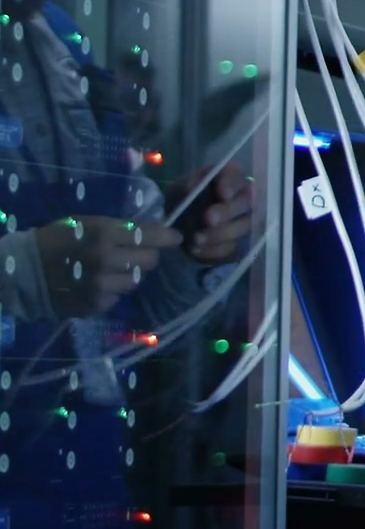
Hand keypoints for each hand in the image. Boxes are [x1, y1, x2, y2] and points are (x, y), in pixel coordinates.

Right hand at [36, 217, 184, 317]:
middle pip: (150, 261)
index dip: (167, 236)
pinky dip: (113, 291)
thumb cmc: (57, 239)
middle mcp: (107, 259)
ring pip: (136, 281)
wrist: (24, 271)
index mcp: (104, 233)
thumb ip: (120, 228)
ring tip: (111, 269)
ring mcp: (102, 285)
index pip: (150, 235)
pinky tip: (97, 284)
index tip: (175, 237)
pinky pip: (118, 297)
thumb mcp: (87, 223)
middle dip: (147, 255)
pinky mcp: (96, 305)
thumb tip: (157, 231)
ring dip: (129, 274)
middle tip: (135, 254)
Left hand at [168, 162, 254, 263]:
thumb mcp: (178, 189)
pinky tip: (196, 249)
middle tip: (208, 219)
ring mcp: (244, 222)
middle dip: (228, 211)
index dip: (234, 184)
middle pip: (248, 202)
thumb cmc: (183, 202)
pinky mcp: (238, 244)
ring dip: (220, 234)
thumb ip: (186, 186)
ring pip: (244, 227)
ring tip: (196, 239)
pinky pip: (233, 248)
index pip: (238, 175)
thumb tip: (191, 188)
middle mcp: (244, 198)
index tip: (223, 194)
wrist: (178, 228)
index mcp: (229, 179)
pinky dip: (214, 250)